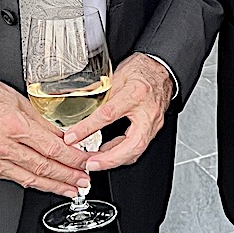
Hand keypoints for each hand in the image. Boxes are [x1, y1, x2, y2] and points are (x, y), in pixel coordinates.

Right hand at [0, 77, 90, 196]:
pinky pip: (17, 178)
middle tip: (84, 181)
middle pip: (44, 167)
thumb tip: (66, 137)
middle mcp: (3, 146)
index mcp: (14, 126)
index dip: (72, 158)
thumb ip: (44, 122)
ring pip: (31, 179)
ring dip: (54, 186)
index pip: (51, 148)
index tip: (86, 161)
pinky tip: (48, 185)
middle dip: (68, 176)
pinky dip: (35, 183)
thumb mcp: (20, 101)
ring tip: (71, 189)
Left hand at [61, 53, 172, 171]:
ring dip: (115, 159)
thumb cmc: (141, 70)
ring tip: (95, 160)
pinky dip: (122, 153)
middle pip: (132, 145)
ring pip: (136, 150)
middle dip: (110, 159)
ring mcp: (153, 123)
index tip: (72, 136)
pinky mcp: (154, 129)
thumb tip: (78, 105)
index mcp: (135, 94)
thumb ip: (100, 94)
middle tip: (91, 163)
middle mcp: (147, 111)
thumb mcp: (116, 76)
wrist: (160, 69)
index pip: (108, 114)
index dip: (87, 128)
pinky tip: (109, 151)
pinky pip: (138, 146)